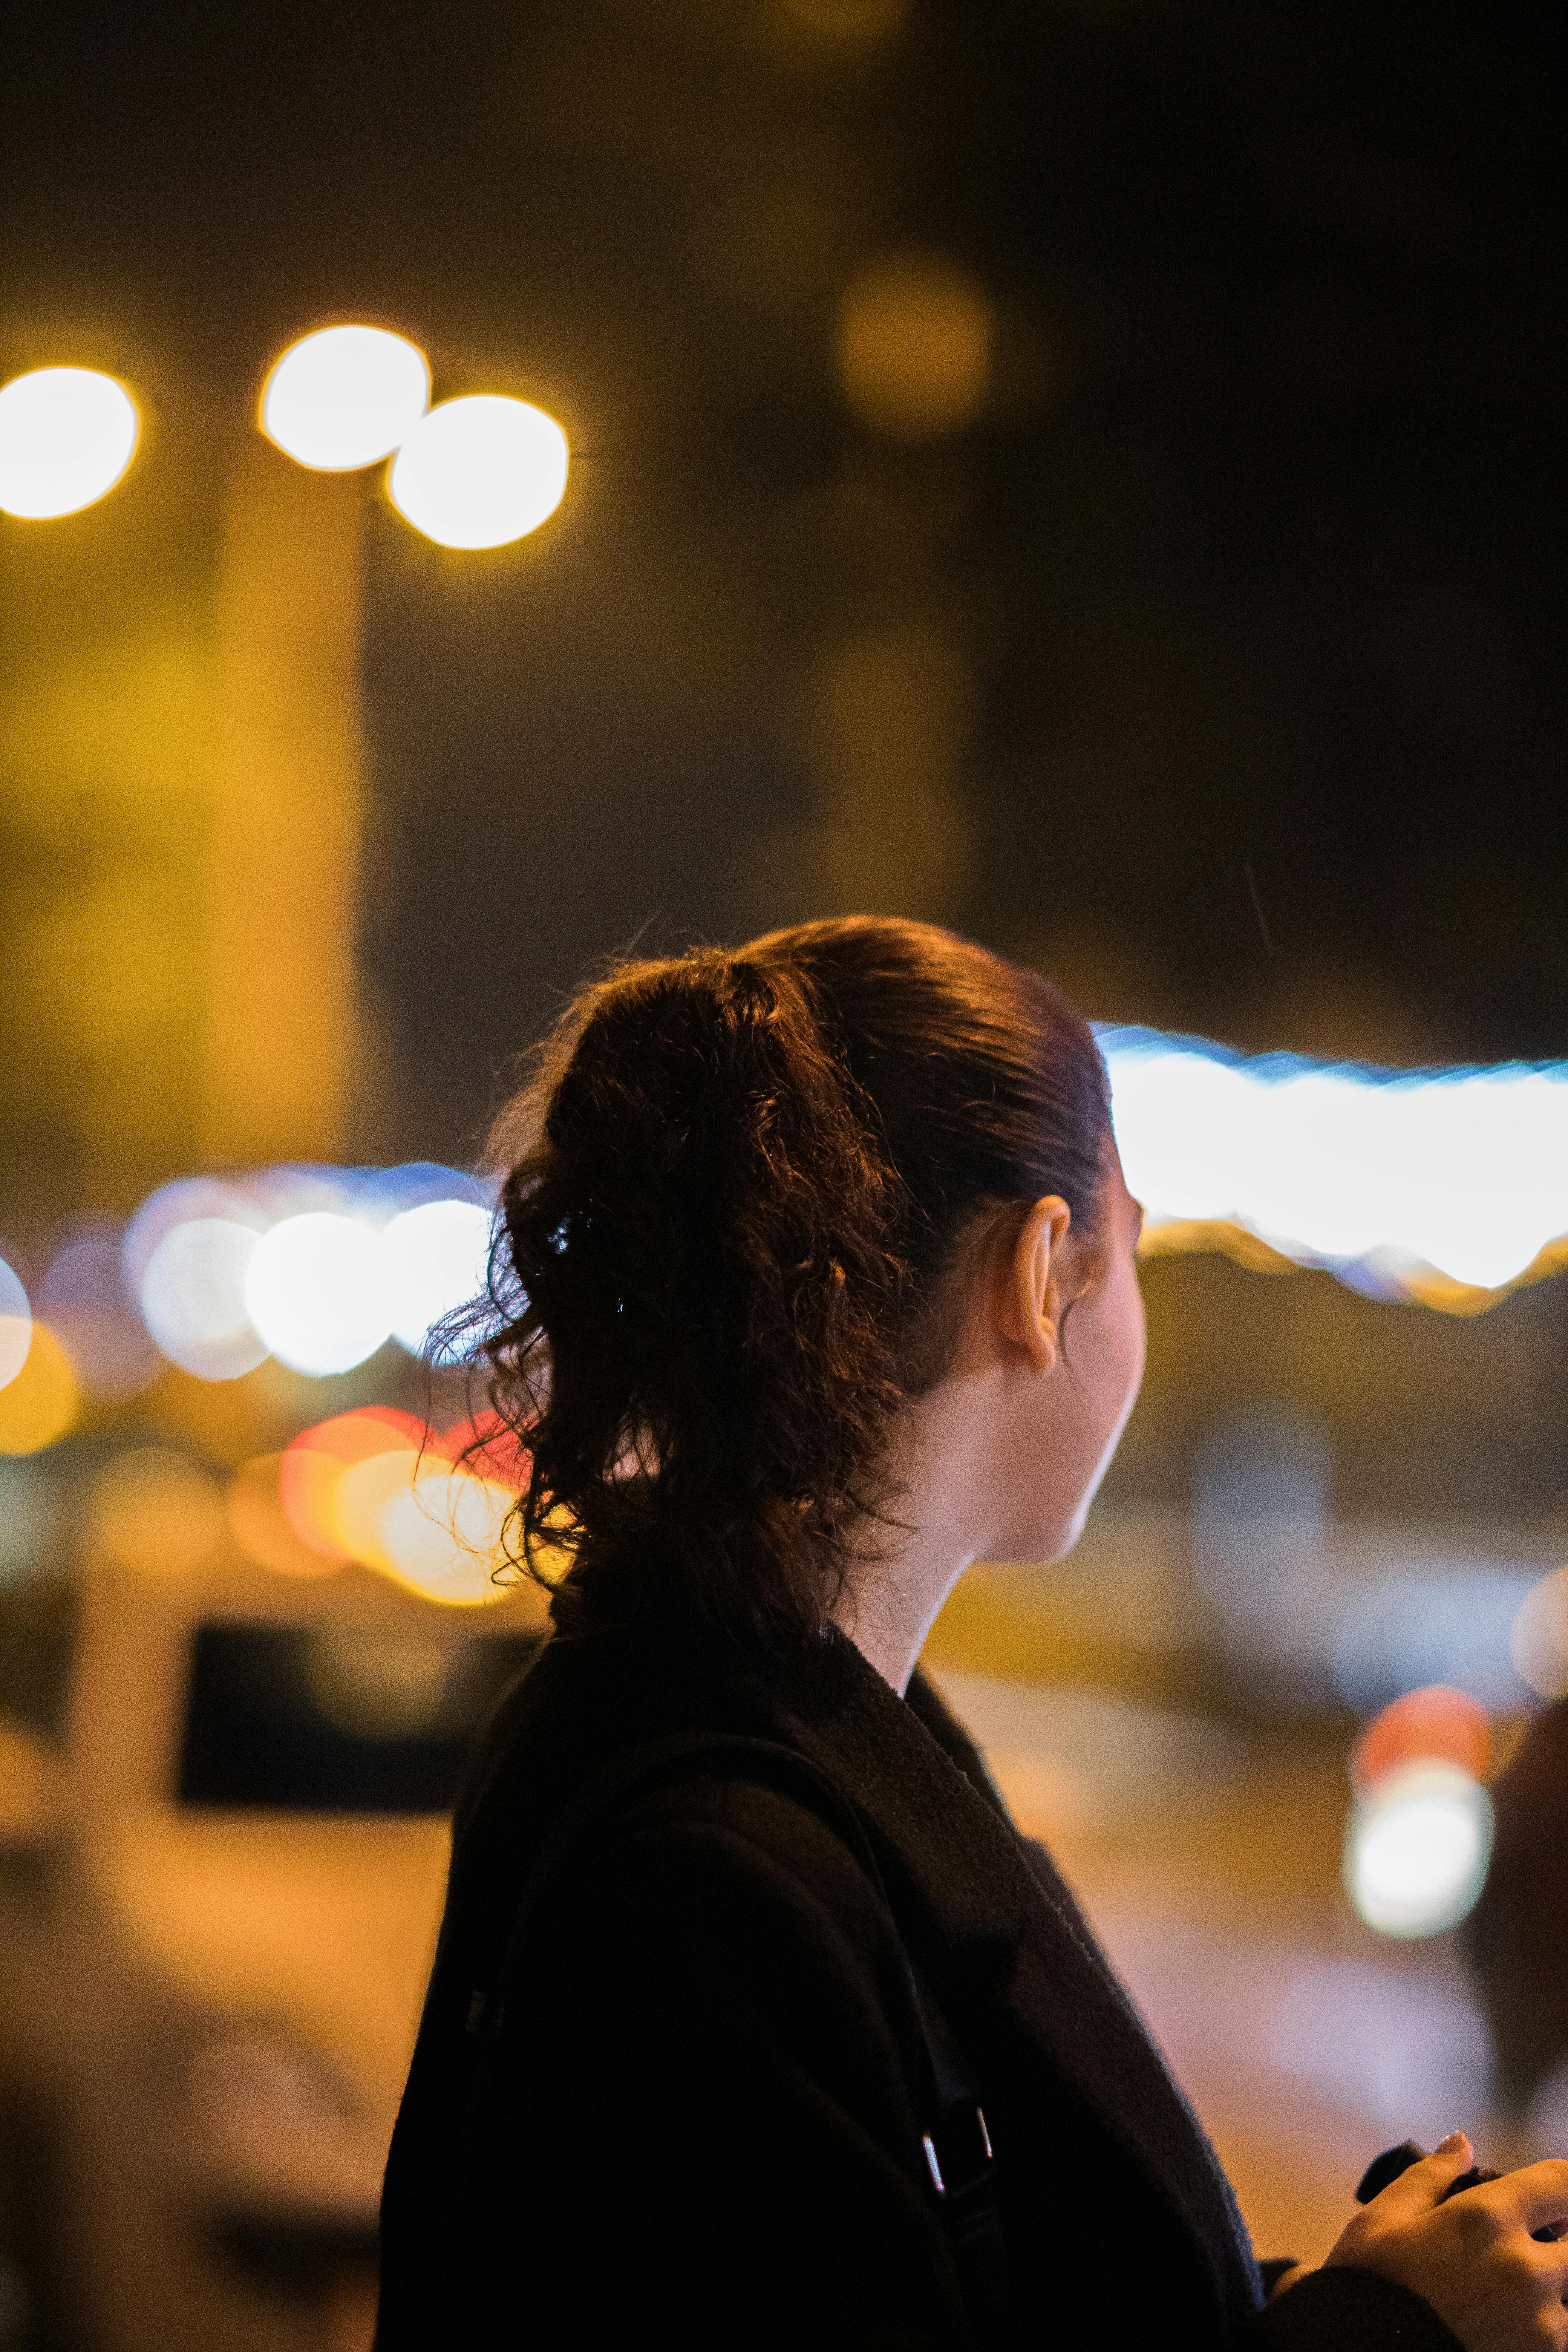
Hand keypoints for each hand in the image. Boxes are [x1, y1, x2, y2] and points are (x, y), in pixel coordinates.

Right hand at [1325, 2131, 1567, 2351]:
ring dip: (1554, 2287)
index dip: (1562, 2183)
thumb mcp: (1384, 2218)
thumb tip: (1460, 2143)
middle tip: (1538, 2240)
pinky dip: (1544, 2324)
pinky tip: (1506, 2320)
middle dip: (1563, 2237)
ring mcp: (1540, 2323)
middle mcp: (1524, 2269)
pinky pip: (1560, 2332)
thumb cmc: (1371, 2287)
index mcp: (1487, 2220)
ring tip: (1514, 2289)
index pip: (1560, 2183)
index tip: (1554, 2195)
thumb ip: (1430, 2176)